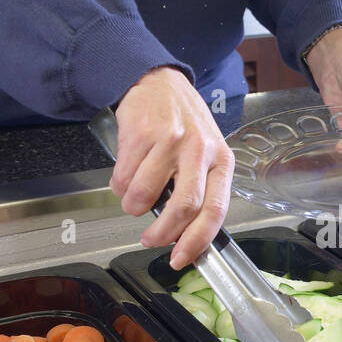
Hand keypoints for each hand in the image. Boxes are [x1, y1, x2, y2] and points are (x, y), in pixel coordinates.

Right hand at [109, 66, 233, 268]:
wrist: (158, 82)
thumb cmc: (184, 124)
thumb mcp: (206, 153)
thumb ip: (201, 189)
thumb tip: (187, 235)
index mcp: (221, 160)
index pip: (215, 210)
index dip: (196, 240)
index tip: (180, 258)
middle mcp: (201, 149)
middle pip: (184, 207)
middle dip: (162, 233)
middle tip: (150, 240)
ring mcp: (172, 141)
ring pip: (147, 194)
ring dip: (133, 206)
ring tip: (132, 201)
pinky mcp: (143, 133)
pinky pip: (125, 176)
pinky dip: (119, 186)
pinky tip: (124, 178)